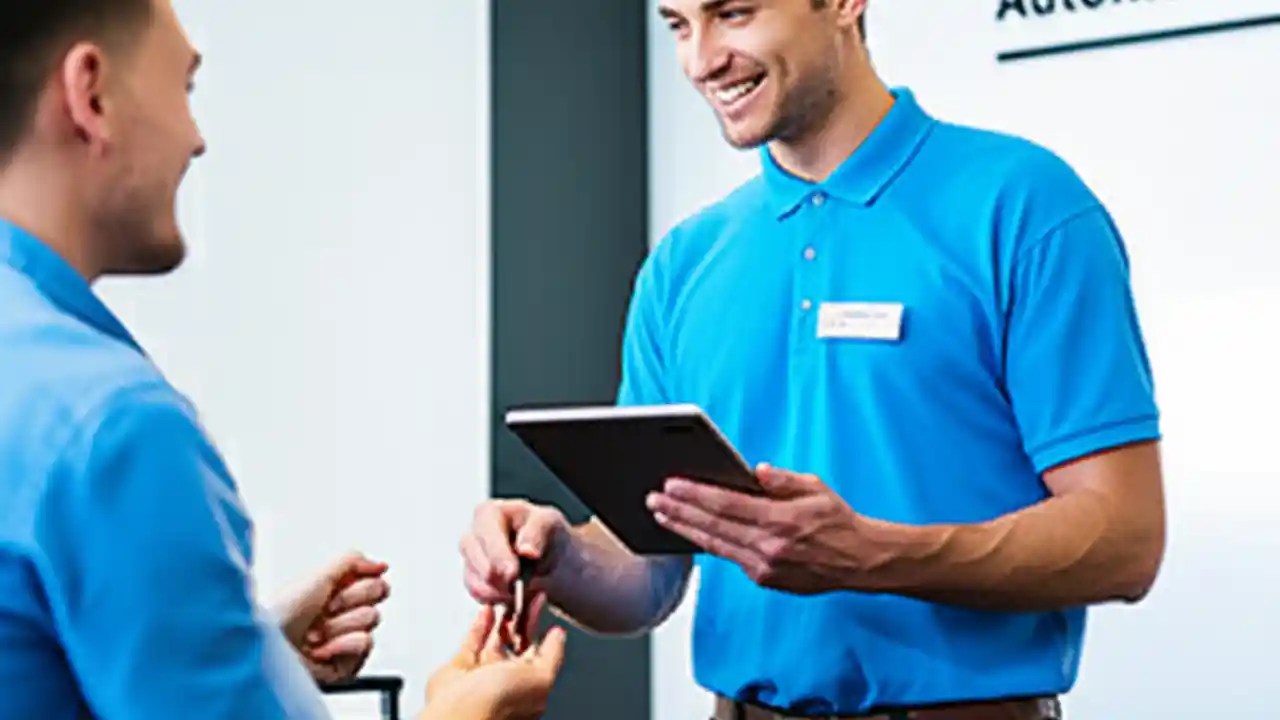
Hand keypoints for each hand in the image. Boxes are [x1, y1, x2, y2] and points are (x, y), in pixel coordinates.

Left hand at [277, 551, 390, 683]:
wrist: (269, 648)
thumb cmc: (281, 613)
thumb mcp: (317, 575)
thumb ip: (353, 561)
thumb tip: (381, 566)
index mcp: (334, 592)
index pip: (373, 580)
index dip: (358, 582)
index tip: (335, 587)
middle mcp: (341, 614)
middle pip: (377, 596)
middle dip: (349, 600)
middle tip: (324, 610)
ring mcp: (345, 639)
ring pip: (372, 619)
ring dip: (340, 624)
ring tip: (315, 634)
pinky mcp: (347, 664)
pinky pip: (366, 644)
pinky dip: (343, 644)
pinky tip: (323, 648)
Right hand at [421, 603, 566, 719]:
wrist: (456, 713)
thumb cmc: (496, 704)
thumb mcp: (539, 679)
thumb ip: (552, 656)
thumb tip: (559, 637)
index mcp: (530, 688)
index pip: (540, 654)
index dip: (541, 629)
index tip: (540, 605)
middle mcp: (507, 683)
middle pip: (517, 646)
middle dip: (521, 621)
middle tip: (524, 597)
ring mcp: (483, 676)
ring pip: (495, 642)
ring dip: (501, 620)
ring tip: (505, 599)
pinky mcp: (461, 669)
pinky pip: (473, 642)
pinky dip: (480, 625)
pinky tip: (487, 611)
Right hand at [460, 500, 570, 604]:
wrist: (550, 554)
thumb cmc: (547, 532)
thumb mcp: (550, 523)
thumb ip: (537, 533)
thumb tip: (526, 550)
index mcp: (488, 513)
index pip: (487, 538)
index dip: (499, 557)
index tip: (513, 574)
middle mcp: (473, 534)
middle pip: (478, 563)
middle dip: (501, 578)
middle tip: (520, 586)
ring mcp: (471, 558)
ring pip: (476, 583)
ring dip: (500, 592)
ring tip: (520, 591)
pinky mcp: (472, 579)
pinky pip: (478, 595)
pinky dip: (496, 600)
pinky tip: (512, 596)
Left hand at [646, 463, 872, 593]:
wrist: (860, 562)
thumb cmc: (838, 521)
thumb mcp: (815, 487)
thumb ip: (782, 480)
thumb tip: (756, 471)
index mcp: (781, 519)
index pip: (727, 505)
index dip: (695, 495)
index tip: (671, 486)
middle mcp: (769, 546)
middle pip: (713, 526)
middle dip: (679, 511)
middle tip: (653, 500)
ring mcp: (765, 567)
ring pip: (715, 545)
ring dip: (685, 529)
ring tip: (661, 516)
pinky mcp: (765, 579)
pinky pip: (730, 558)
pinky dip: (709, 543)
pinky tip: (691, 532)